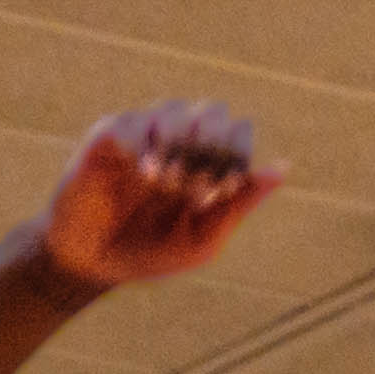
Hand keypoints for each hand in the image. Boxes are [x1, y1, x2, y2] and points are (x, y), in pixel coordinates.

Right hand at [35, 101, 280, 293]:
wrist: (92, 265)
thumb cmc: (150, 254)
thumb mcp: (202, 241)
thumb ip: (240, 206)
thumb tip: (282, 168)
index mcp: (208, 161)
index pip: (239, 131)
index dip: (236, 156)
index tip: (220, 192)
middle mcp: (179, 139)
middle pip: (213, 112)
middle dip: (210, 149)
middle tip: (193, 188)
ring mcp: (144, 134)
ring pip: (174, 109)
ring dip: (177, 144)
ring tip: (165, 183)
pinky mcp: (109, 135)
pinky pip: (133, 121)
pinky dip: (142, 145)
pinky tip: (142, 174)